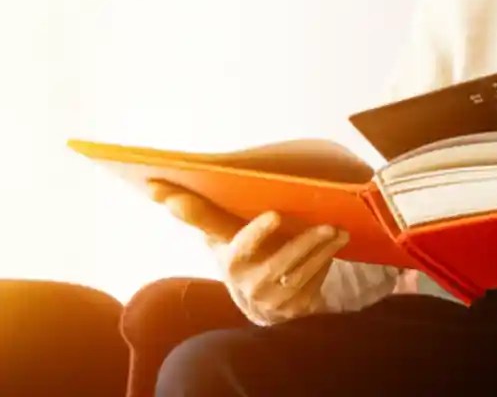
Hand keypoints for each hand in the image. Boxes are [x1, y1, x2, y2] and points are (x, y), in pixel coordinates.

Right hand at [148, 181, 348, 320]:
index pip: (240, 246)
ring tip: (340, 231)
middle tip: (329, 224)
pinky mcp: (295, 309)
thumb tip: (156, 186)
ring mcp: (273, 300)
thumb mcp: (219, 235)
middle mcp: (250, 284)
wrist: (257, 300)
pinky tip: (336, 247)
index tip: (275, 215)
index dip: (256, 233)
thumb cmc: (239, 255)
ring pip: (303, 274)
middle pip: (281, 263)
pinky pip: (316, 287)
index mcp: (230, 261)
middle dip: (307, 243)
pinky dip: (327, 266)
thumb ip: (197, 212)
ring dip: (324, 252)